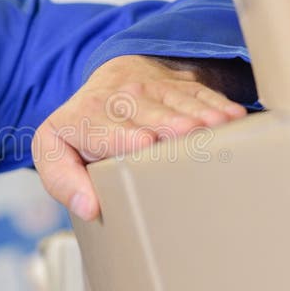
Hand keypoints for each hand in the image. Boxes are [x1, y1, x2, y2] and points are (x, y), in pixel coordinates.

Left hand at [32, 55, 248, 220]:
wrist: (105, 86)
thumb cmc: (83, 132)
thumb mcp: (56, 154)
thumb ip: (64, 182)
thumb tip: (89, 207)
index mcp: (83, 118)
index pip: (103, 127)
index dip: (123, 135)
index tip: (144, 143)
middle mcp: (117, 98)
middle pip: (146, 112)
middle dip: (168, 123)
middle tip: (191, 135)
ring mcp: (150, 87)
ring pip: (176, 100)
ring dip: (198, 112)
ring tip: (218, 126)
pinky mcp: (177, 83)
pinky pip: (197, 92)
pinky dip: (216, 103)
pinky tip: (233, 116)